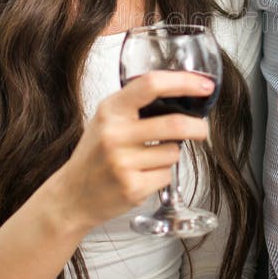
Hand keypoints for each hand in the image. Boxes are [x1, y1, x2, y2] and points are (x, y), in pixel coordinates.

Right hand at [53, 72, 212, 231]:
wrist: (72, 195)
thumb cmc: (94, 155)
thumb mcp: (106, 120)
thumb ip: (135, 105)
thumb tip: (180, 94)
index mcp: (111, 110)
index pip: (152, 84)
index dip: (184, 82)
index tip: (205, 86)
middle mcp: (115, 134)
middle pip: (174, 124)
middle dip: (198, 127)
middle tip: (201, 130)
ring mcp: (123, 162)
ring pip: (173, 152)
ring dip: (171, 155)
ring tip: (149, 159)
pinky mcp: (132, 187)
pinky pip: (167, 175)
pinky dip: (162, 175)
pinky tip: (143, 175)